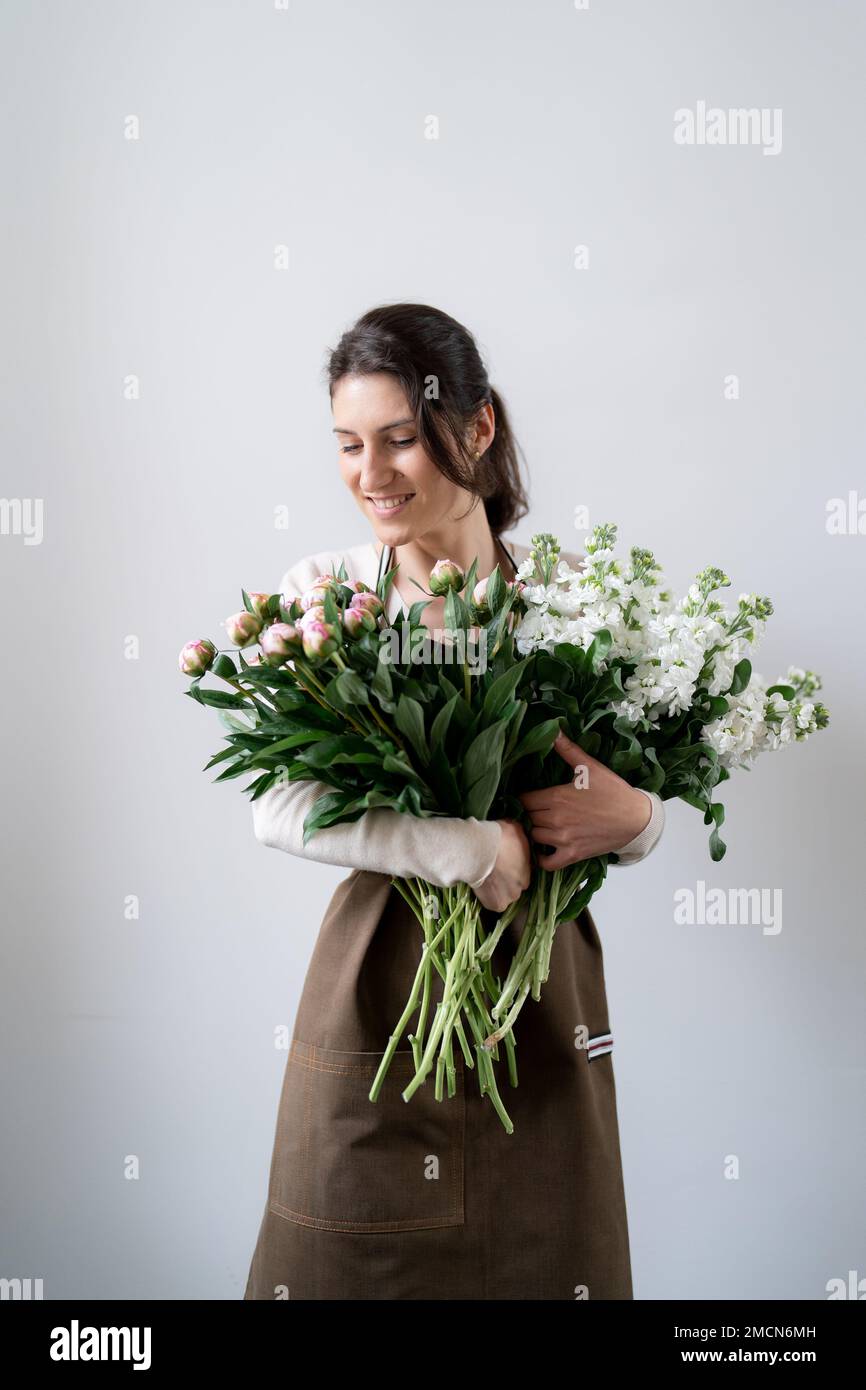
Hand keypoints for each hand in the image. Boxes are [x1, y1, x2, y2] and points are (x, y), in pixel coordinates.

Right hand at [474, 818, 531, 912]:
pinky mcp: (496, 904)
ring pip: (503, 895)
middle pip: (513, 886)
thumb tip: (517, 833)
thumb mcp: (515, 828)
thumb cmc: (499, 836)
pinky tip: (480, 887)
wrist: (479, 849)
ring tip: (485, 879)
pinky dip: (486, 897)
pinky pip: (492, 903)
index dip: (512, 868)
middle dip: (505, 880)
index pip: (522, 873)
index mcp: (529, 869)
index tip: (502, 863)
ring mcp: (510, 897)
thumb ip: (520, 836)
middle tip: (492, 870)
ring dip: (496, 890)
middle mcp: (522, 886)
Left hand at [518, 731, 651, 870]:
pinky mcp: (573, 855)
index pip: (524, 799)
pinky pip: (547, 863)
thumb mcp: (591, 767)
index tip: (526, 796)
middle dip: (528, 813)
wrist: (636, 819)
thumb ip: (568, 750)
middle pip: (527, 818)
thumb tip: (554, 729)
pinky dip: (541, 859)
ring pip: (534, 837)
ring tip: (539, 826)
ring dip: (534, 832)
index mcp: (557, 797)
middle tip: (532, 810)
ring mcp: (564, 839)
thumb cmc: (613, 791)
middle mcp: (556, 819)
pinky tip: (543, 849)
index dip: (522, 798)